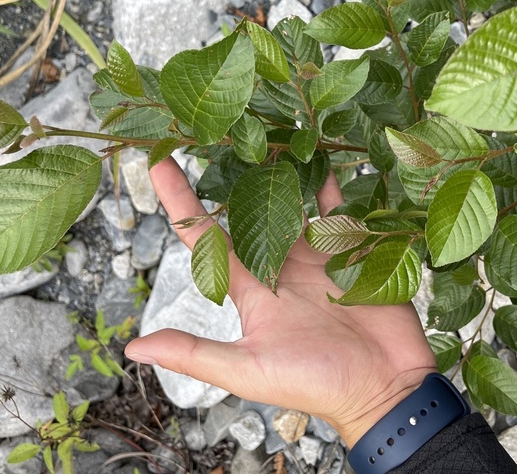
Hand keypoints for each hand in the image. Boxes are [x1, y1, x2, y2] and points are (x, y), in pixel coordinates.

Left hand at [124, 158, 436, 446]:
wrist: (384, 388)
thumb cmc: (314, 384)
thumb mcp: (248, 371)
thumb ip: (195, 354)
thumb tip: (132, 349)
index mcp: (252, 289)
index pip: (207, 236)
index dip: (181, 201)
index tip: (159, 162)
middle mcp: (280, 264)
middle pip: (248, 210)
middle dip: (229, 174)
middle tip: (211, 128)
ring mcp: (317, 255)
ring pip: (292, 202)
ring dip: (278, 171)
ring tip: (261, 130)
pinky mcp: (352, 249)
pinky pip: (339, 206)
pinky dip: (331, 180)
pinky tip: (320, 150)